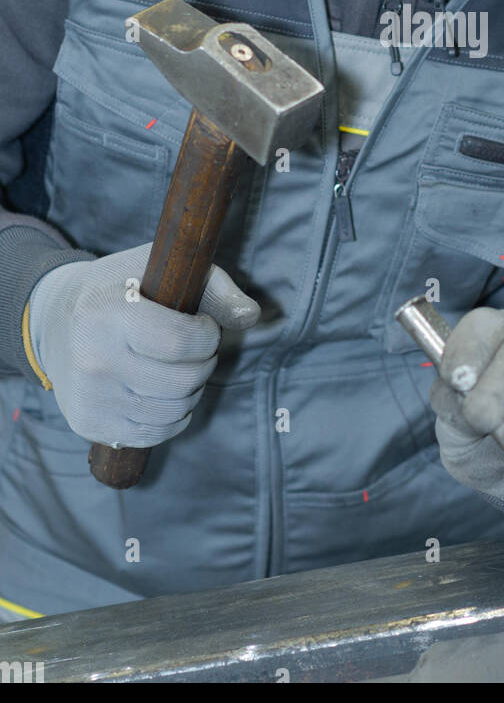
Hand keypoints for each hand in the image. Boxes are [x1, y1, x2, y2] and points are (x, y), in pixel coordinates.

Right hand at [27, 242, 259, 447]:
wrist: (54, 318)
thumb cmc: (122, 288)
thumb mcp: (161, 269)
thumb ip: (213, 287)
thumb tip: (251, 315)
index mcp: (108, 313)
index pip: (180, 342)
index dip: (208, 337)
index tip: (204, 326)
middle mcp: (93, 358)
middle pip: (182, 382)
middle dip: (204, 364)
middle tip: (196, 349)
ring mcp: (90, 396)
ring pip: (172, 412)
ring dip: (191, 391)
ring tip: (179, 368)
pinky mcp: (88, 424)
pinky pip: (154, 434)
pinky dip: (172, 417)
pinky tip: (163, 392)